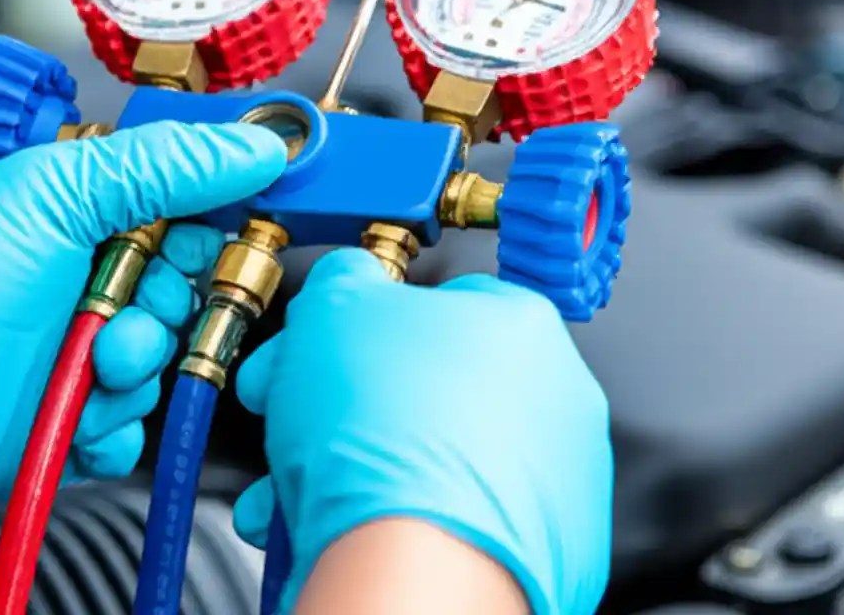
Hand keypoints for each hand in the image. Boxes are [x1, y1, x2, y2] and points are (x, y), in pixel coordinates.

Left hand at [0, 121, 286, 520]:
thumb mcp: (58, 190)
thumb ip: (164, 163)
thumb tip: (258, 146)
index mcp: (96, 221)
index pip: (194, 218)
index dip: (216, 231)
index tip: (221, 237)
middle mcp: (95, 286)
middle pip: (189, 301)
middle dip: (166, 310)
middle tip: (124, 307)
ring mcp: (82, 357)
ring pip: (165, 371)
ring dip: (136, 371)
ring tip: (87, 362)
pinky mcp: (71, 424)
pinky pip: (132, 437)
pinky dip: (113, 431)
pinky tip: (77, 415)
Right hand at [233, 250, 612, 614]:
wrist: (417, 565)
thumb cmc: (389, 440)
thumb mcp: (332, 308)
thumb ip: (342, 280)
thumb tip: (346, 279)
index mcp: (521, 324)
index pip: (436, 299)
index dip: (357, 319)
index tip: (316, 344)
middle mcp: (553, 401)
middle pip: (419, 385)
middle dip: (335, 402)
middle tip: (290, 414)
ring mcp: (551, 484)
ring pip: (421, 458)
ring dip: (343, 466)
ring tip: (290, 487)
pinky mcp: (535, 553)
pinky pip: (442, 520)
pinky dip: (382, 521)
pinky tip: (326, 526)